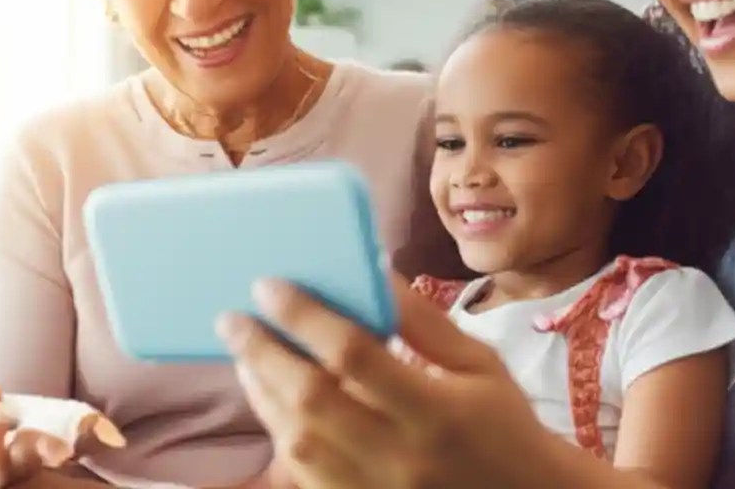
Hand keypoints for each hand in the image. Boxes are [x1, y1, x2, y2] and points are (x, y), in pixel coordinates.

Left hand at [218, 279, 562, 488]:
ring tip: (246, 354)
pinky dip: (280, 433)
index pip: (354, 354)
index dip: (305, 316)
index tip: (269, 284)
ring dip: (262, 393)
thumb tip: (370, 267)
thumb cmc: (503, 424)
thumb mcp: (478, 363)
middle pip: (310, 400)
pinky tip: (273, 401)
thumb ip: (422, 320)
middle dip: (263, 353)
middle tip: (232, 318)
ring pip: (296, 444)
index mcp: (436, 411)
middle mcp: (399, 457)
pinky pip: (303, 476)